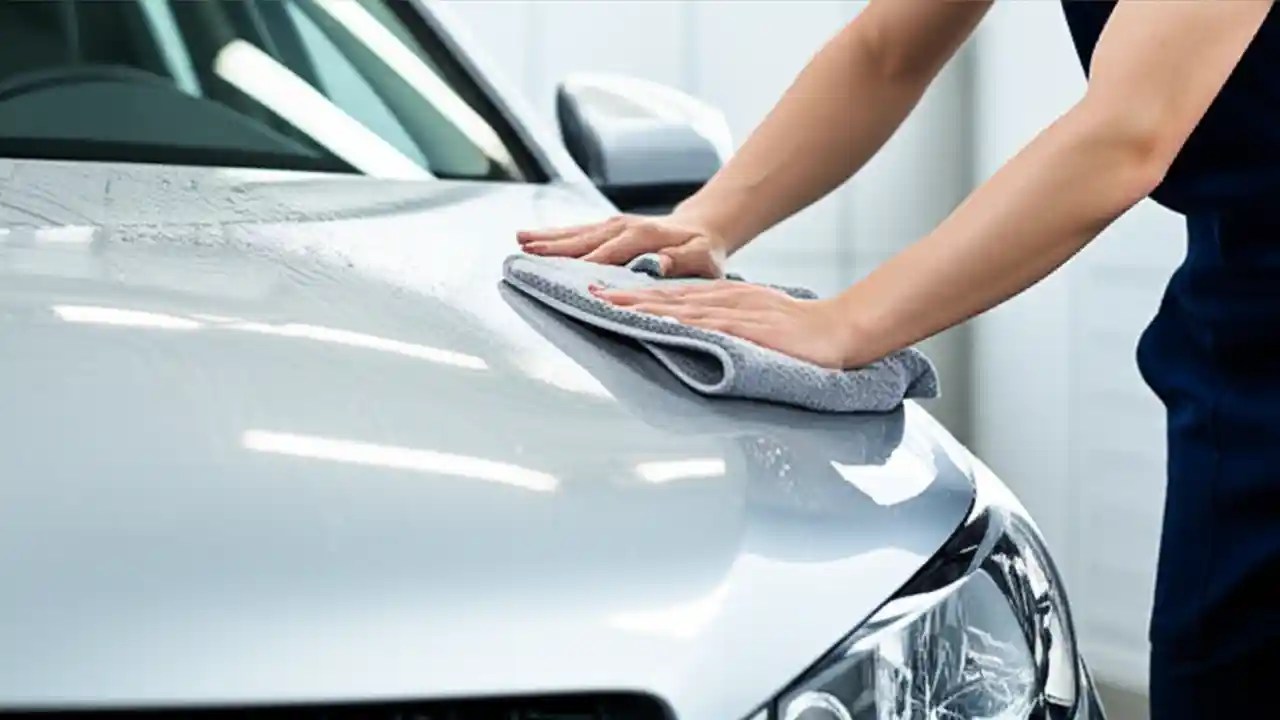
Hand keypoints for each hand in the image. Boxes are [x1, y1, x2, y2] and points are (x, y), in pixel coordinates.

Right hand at [517, 213, 727, 277]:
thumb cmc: (703, 251)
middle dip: (558, 247)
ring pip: (577, 233)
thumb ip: (683, 261)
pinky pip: (576, 231)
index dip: (592, 263)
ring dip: (548, 238)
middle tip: (528, 253)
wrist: (701, 228)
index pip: (614, 251)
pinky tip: (528, 237)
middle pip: (587, 239)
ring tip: (520, 242)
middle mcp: (625, 226)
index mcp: (647, 236)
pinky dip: (552, 235)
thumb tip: (659, 264)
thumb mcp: (703, 259)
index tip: (567, 275)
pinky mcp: (605, 228)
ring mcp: (613, 225)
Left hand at [591, 281, 853, 368]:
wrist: (839, 329)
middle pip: (668, 296)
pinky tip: (659, 322)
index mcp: (726, 298)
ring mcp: (737, 313)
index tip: (606, 292)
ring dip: (644, 305)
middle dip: (628, 295)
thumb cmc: (801, 331)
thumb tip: (697, 333)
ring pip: (681, 306)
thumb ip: (727, 324)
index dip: (637, 293)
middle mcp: (725, 300)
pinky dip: (681, 322)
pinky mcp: (750, 328)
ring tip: (611, 303)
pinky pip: (710, 324)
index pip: (673, 295)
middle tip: (591, 292)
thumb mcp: (757, 320)